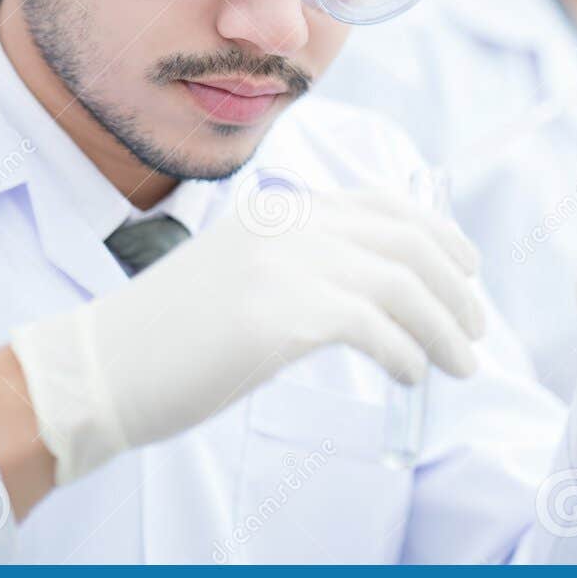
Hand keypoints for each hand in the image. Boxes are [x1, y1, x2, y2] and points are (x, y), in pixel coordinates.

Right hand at [9, 190, 484, 486]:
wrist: (100, 367)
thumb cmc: (171, 336)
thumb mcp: (242, 273)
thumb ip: (300, 263)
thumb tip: (374, 291)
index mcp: (281, 208)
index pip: (384, 204)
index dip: (440, 233)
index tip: (469, 269)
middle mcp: (288, 224)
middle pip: (406, 241)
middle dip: (456, 286)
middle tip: (477, 331)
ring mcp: (282, 265)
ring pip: (399, 284)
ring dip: (443, 328)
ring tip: (460, 364)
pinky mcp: (276, 316)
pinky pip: (371, 327)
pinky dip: (404, 351)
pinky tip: (411, 374)